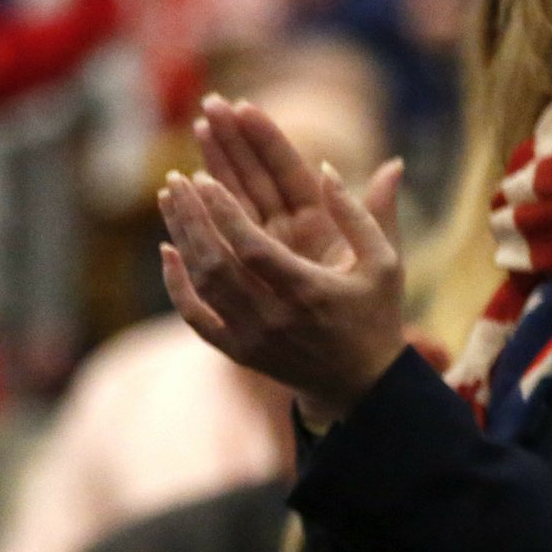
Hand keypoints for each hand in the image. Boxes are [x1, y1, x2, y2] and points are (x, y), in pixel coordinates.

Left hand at [159, 96, 404, 427]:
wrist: (361, 384)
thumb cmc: (375, 315)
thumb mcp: (384, 264)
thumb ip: (360, 216)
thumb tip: (328, 167)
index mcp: (308, 291)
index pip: (253, 249)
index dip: (225, 213)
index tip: (204, 177)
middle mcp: (274, 317)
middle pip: (217, 264)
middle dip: (193, 217)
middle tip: (176, 178)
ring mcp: (251, 337)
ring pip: (202, 284)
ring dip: (182, 238)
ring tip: (169, 197)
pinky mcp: (236, 351)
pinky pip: (195, 318)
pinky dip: (176, 285)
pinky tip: (167, 250)